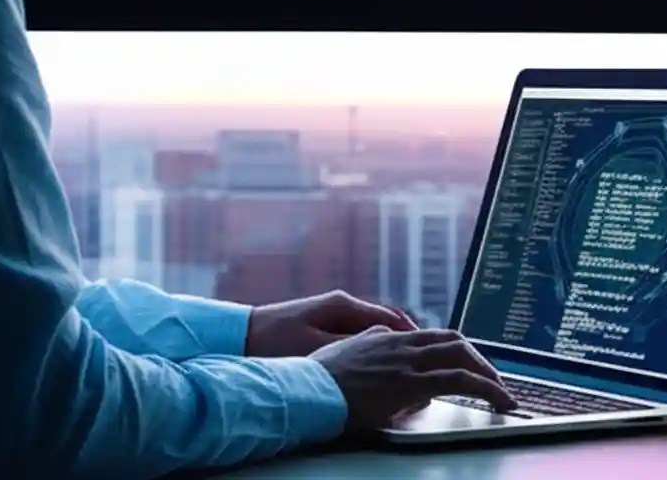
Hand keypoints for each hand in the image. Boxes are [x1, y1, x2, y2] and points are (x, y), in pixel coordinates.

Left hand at [245, 290, 417, 356]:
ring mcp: (332, 313)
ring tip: (406, 361)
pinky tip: (378, 361)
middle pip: (386, 319)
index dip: (412, 334)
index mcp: (343, 305)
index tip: (427, 350)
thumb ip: (352, 348)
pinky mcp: (322, 323)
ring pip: (373, 326)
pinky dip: (373, 344)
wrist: (239, 336)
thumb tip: (384, 350)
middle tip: (424, 357)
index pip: (391, 316)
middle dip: (406, 338)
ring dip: (390, 342)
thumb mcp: (315, 348)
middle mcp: (341, 304)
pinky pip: (359, 333)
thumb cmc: (274, 342)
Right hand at [311, 325, 516, 431]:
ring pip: (462, 356)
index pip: (431, 336)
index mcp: (386, 336)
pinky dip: (485, 388)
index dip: (454, 350)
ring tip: (503, 393)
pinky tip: (497, 399)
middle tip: (491, 378)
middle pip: (453, 341)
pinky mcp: (411, 382)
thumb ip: (371, 351)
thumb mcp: (346, 355)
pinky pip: (459, 381)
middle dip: (477, 359)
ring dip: (488, 374)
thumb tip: (388, 365)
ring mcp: (408, 361)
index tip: (466, 364)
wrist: (306, 390)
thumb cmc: (317, 380)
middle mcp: (401, 342)